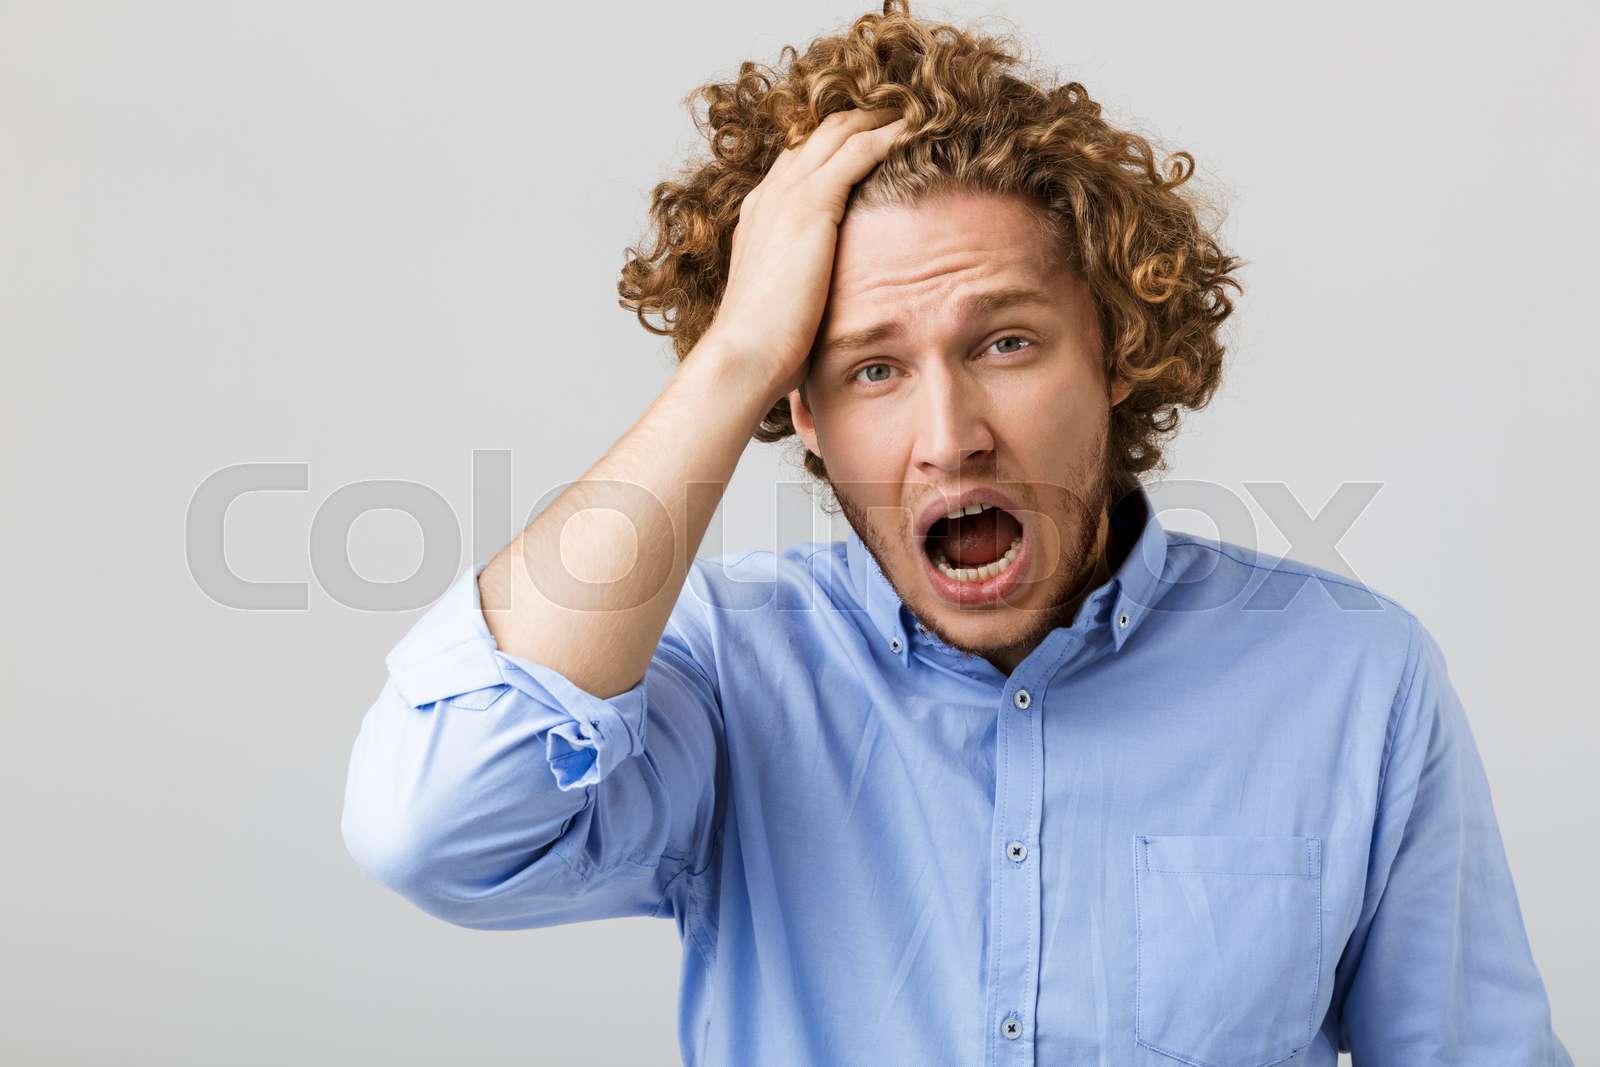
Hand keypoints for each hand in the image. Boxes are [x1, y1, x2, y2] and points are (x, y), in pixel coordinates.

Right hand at [697, 107, 907, 406]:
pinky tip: (916, 131)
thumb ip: (804, 288)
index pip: (800, 162)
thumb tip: (827, 309)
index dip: (835, 147)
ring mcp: (788, 196)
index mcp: (760, 217)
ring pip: (839, 133)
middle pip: (818, 136)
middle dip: (860, 120)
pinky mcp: (811, 204)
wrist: (745, 354)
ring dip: (878, 118)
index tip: (870, 142)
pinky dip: (887, 136)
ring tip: (916, 112)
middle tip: (901, 114)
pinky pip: (857, 151)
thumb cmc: (766, 347)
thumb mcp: (785, 305)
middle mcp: (770, 196)